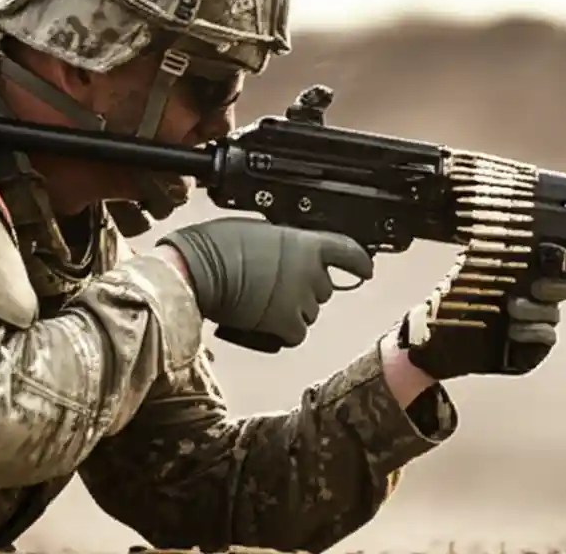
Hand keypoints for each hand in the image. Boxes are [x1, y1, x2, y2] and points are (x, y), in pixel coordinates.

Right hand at [158, 218, 373, 349]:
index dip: (359, 262)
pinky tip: (262, 322)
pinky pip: (296, 333)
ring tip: (261, 302)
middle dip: (305, 289)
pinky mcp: (287, 323)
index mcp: (305, 242)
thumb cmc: (216, 246)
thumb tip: (283, 257)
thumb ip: (283, 246)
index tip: (366, 269)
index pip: (346, 251)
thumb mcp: (259, 232)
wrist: (199, 270)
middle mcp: (310, 270)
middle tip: (275, 287)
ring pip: (310, 312)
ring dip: (292, 311)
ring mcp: (301, 298)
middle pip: (324, 288)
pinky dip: (282, 331)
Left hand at [397, 243, 565, 379]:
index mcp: (525, 273)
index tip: (547, 254)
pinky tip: (513, 330)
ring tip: (512, 308)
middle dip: (552, 286)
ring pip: (554, 313)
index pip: (554, 262)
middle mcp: (536, 296)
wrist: (439, 338)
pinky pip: (547, 337)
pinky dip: (533, 331)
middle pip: (562, 287)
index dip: (556, 258)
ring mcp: (537, 322)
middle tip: (535, 287)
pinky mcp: (534, 346)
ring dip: (536, 310)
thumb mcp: (471, 271)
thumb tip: (497, 223)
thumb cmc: (456, 300)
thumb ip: (490, 251)